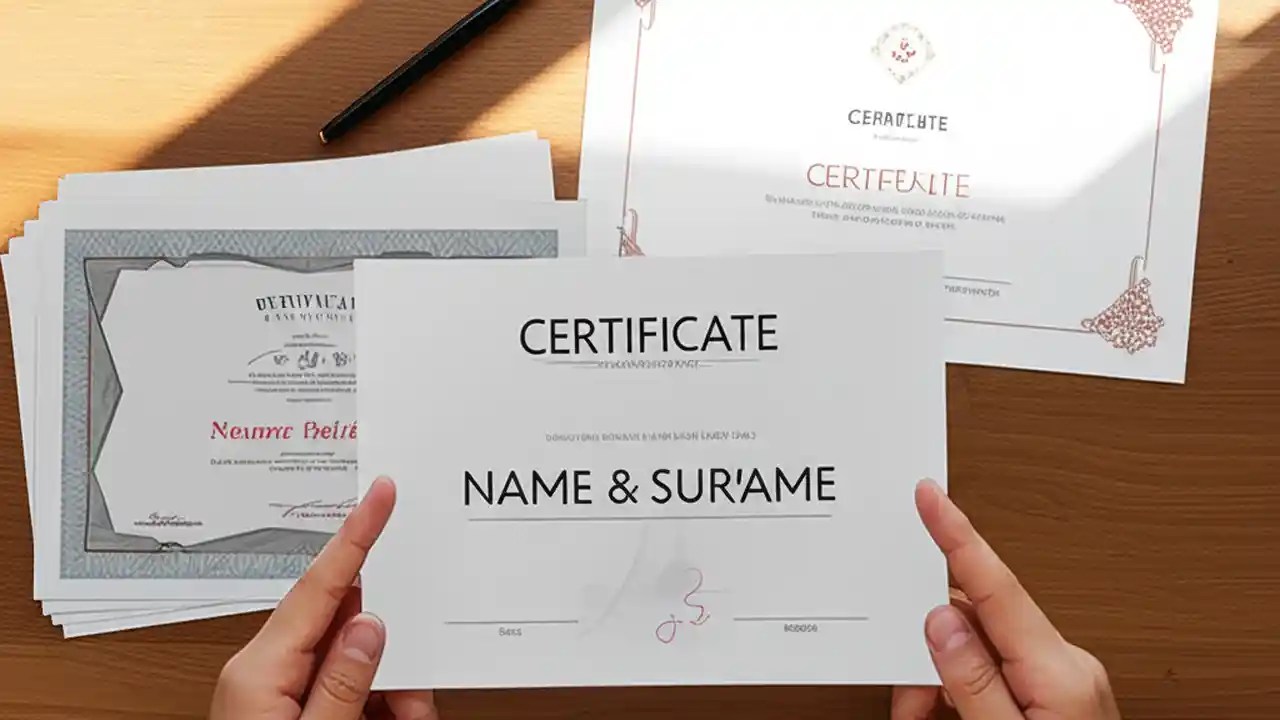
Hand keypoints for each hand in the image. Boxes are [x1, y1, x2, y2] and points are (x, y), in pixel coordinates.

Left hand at [210, 476, 435, 719]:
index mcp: (259, 671)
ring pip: (357, 663)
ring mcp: (278, 691)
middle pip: (348, 628)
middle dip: (393, 657)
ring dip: (392, 693)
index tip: (380, 494)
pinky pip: (350, 689)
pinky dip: (380, 707)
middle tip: (414, 701)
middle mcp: (265, 672)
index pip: (319, 586)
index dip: (357, 535)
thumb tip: (369, 626)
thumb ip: (343, 683)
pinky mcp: (292, 709)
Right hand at [892, 480, 1121, 719]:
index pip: (996, 584)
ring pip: (975, 653)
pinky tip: (945, 718)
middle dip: (928, 655)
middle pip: (973, 625)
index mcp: (1058, 670)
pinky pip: (993, 675)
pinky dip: (960, 696)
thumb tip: (942, 619)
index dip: (956, 534)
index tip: (931, 497)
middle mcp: (1064, 665)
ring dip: (938, 686)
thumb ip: (973, 681)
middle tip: (907, 704)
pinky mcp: (1054, 696)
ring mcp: (1062, 681)